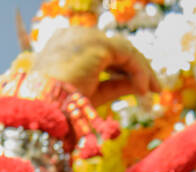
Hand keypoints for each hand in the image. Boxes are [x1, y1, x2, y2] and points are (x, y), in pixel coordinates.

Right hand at [30, 28, 158, 103]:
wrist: (40, 111)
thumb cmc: (57, 110)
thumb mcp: (89, 96)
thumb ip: (113, 87)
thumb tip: (139, 86)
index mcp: (65, 47)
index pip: (101, 55)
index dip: (121, 71)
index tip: (139, 88)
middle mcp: (74, 36)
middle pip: (115, 50)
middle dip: (137, 69)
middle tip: (154, 88)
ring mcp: (85, 37)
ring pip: (123, 51)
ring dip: (142, 71)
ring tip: (155, 91)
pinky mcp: (97, 44)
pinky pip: (127, 56)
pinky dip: (139, 72)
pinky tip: (145, 90)